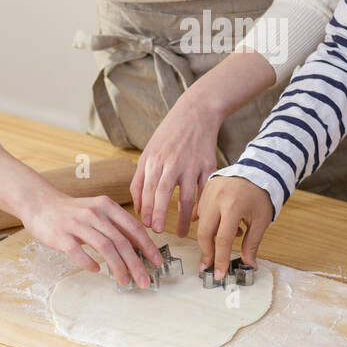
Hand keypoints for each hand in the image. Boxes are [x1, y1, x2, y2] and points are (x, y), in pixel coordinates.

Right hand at [20, 184, 162, 287]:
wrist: (40, 203)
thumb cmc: (73, 212)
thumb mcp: (97, 211)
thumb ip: (115, 226)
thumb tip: (138, 246)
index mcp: (107, 206)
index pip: (133, 227)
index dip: (148, 246)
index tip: (157, 261)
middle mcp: (95, 214)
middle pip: (122, 241)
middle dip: (136, 263)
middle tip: (145, 280)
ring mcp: (78, 225)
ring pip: (105, 248)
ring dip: (118, 267)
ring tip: (125, 281)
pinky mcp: (62, 236)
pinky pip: (79, 253)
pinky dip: (90, 263)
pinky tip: (97, 271)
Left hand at [131, 96, 222, 236]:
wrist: (196, 113)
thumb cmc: (169, 135)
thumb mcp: (148, 152)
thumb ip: (140, 180)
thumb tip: (138, 208)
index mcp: (152, 160)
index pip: (145, 189)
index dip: (145, 209)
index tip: (145, 225)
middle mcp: (170, 162)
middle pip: (162, 193)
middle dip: (159, 214)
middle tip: (157, 232)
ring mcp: (190, 164)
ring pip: (186, 197)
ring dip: (183, 218)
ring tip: (181, 233)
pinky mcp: (207, 166)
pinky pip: (204, 191)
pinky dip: (202, 206)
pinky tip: (199, 218)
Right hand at [195, 175, 272, 278]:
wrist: (258, 170)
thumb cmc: (261, 195)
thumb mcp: (261, 221)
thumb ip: (252, 244)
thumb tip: (249, 265)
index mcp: (233, 206)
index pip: (223, 240)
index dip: (220, 259)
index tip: (218, 274)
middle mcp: (217, 198)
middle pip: (205, 233)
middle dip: (207, 252)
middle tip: (209, 266)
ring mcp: (208, 192)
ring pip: (201, 223)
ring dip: (211, 235)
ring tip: (230, 236)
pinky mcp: (205, 188)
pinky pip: (200, 211)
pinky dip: (207, 221)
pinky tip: (219, 224)